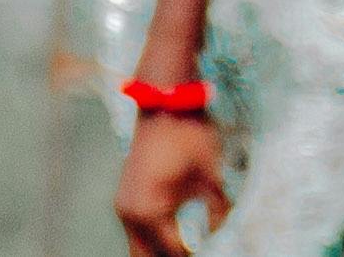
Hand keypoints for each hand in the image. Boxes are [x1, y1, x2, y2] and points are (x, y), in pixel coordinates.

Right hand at [115, 110, 227, 256]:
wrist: (164, 102)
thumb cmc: (190, 135)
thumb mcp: (211, 173)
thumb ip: (217, 209)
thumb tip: (220, 230)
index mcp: (150, 211)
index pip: (173, 251)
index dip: (193, 253)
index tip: (208, 249)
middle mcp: (130, 213)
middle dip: (168, 256)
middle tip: (191, 249)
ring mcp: (123, 205)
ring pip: (137, 246)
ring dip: (158, 249)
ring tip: (185, 244)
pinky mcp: (125, 196)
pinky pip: (136, 229)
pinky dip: (152, 236)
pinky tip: (173, 232)